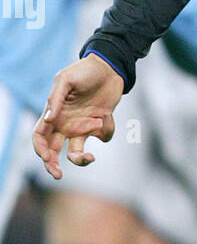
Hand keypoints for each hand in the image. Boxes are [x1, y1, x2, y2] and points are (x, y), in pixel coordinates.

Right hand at [32, 55, 124, 179]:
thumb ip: (55, 99)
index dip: (40, 149)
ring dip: (81, 160)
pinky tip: (107, 116)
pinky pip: (102, 138)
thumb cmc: (84, 71)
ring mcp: (83, 126)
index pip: (39, 137)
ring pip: (76, 153)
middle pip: (53, 151)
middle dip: (52, 165)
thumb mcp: (65, 80)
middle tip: (58, 175)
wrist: (110, 68)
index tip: (47, 157)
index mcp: (53, 114)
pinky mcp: (100, 125)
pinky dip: (106, 131)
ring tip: (90, 158)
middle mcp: (65, 124)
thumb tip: (48, 119)